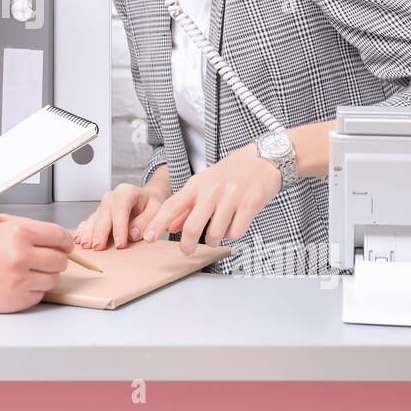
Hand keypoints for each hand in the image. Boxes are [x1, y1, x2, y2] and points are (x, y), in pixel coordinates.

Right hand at [0, 215, 73, 312]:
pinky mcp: (16, 301)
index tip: (65, 245)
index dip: (65, 241)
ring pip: (52, 280)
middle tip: (43, 259)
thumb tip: (50, 237)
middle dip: (55, 259)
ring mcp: (21, 281)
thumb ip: (24, 229)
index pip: (59, 236)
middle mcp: (23, 257)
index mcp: (19, 233)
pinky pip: (38, 295)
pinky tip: (14, 284)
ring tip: (23, 272)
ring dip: (43, 276)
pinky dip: (32, 290)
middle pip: (60, 260)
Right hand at [73, 182, 163, 250]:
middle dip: (100, 232)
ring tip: (86, 245)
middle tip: (98, 247)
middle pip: (104, 214)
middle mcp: (112, 197)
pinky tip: (78, 239)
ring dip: (89, 233)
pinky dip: (83, 230)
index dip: (119, 227)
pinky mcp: (98, 214)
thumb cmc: (150, 206)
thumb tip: (133, 234)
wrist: (145, 201)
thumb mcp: (156, 211)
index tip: (120, 244)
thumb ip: (146, 222)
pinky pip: (88, 221)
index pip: (120, 209)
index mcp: (126, 192)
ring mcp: (103, 205)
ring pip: (94, 219)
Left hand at [140, 142, 282, 253]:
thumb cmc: (229, 174)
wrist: (262, 159)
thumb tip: (171, 227)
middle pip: (191, 227)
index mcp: (196, 185)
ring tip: (216, 235)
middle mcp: (211, 191)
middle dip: (186, 245)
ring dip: (213, 241)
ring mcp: (231, 197)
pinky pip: (236, 232)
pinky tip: (235, 224)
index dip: (158, 223)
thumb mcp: (203, 184)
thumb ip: (186, 206)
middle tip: (186, 251)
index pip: (171, 206)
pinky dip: (233, 234)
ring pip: (215, 234)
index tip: (148, 237)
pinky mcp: (250, 204)